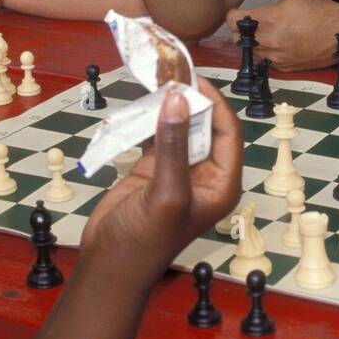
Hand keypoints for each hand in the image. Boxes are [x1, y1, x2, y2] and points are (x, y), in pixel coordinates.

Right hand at [80, 78, 242, 285]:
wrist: (109, 264)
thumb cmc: (145, 241)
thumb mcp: (166, 194)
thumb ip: (173, 147)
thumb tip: (178, 101)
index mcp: (222, 183)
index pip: (229, 132)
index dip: (215, 103)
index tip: (193, 79)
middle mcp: (205, 174)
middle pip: (206, 125)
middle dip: (190, 100)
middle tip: (170, 74)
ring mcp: (178, 170)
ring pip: (180, 127)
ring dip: (168, 107)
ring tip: (155, 82)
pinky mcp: (153, 168)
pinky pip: (157, 135)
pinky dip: (149, 119)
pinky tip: (140, 103)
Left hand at [225, 0, 338, 71]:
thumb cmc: (322, 14)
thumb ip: (272, 7)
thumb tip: (263, 14)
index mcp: (270, 20)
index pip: (233, 21)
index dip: (232, 16)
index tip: (236, 15)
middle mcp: (270, 41)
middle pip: (237, 40)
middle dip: (239, 32)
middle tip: (248, 26)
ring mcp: (277, 57)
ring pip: (251, 53)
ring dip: (252, 45)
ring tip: (263, 36)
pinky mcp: (285, 67)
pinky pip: (267, 61)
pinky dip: (267, 54)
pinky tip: (277, 46)